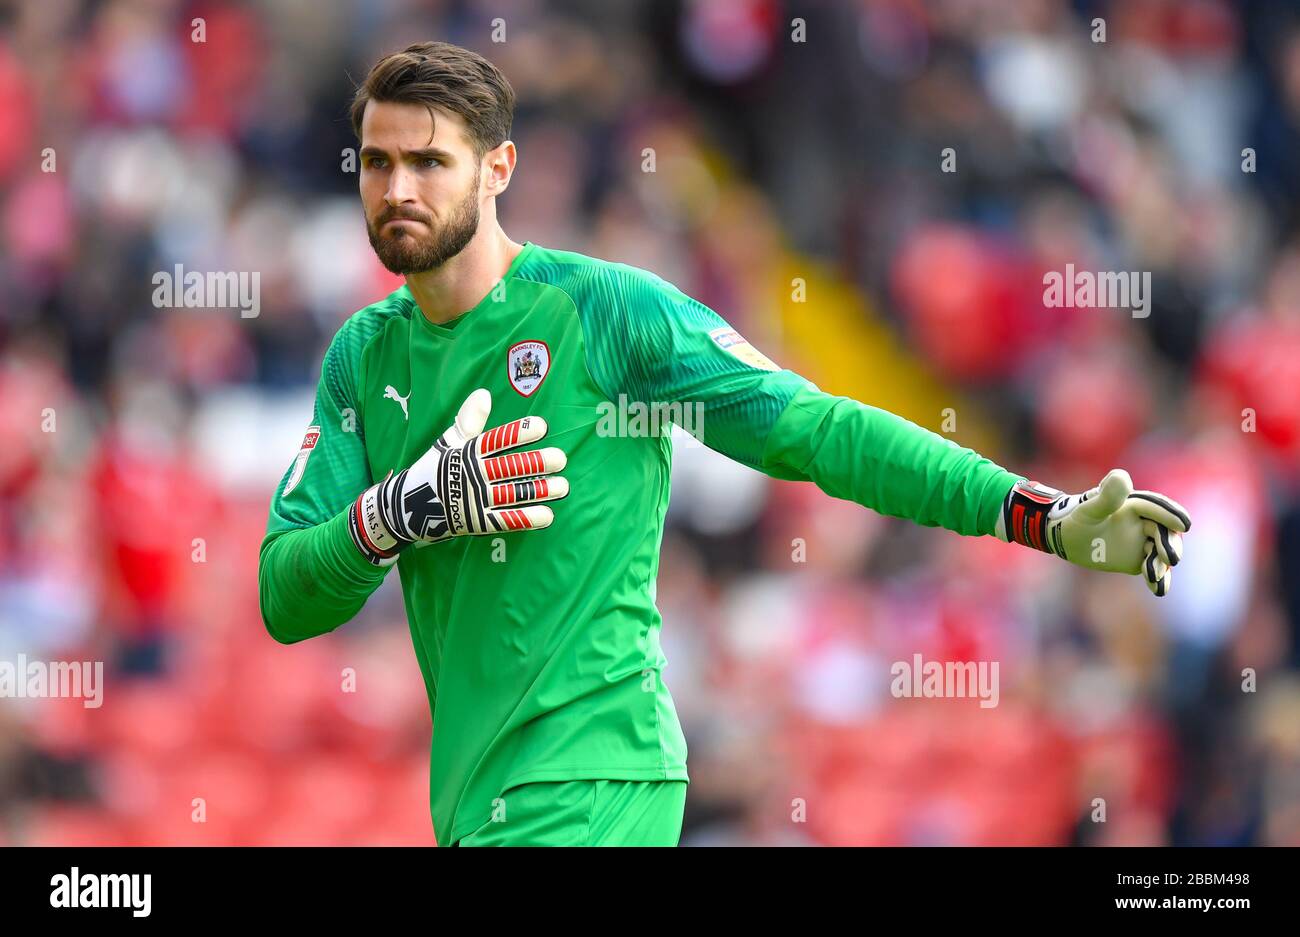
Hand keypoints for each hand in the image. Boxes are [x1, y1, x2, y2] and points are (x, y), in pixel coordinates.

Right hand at [349, 389, 567, 564]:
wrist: (407, 508)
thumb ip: (469, 419)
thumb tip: (484, 393)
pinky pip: (506, 520)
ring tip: (563, 486)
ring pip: (513, 494)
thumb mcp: (448, 441)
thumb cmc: (434, 469)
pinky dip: (527, 518)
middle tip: (561, 459)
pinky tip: (548, 514)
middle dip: (537, 463)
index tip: (542, 427)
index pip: (496, 440)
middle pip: (510, 468)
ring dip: (540, 490)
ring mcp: (476, 500)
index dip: (518, 433)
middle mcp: (473, 476)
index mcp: (467, 452)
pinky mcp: (478, 523)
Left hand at [996, 469, 1190, 596]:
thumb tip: (1123, 477)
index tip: (1184, 525)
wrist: (1066, 539)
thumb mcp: (1089, 509)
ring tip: (1153, 575)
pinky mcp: (1139, 560)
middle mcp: (1144, 522)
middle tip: (1171, 558)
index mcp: (1135, 504)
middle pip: (1165, 532)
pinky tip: (1159, 589)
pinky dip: (1158, 579)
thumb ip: (1107, 496)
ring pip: (1161, 552)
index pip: (1158, 508)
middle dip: (1170, 544)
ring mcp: (1144, 542)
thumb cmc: (1076, 519)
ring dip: (1162, 564)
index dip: (1171, 515)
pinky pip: (1153, 569)